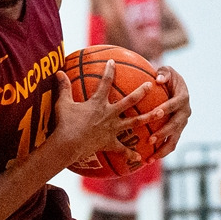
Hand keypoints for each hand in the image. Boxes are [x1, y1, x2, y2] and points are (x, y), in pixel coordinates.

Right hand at [46, 62, 160, 170]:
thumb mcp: (63, 103)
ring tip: (161, 113)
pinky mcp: (110, 143)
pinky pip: (122, 149)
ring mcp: (112, 129)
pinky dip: (130, 153)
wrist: (68, 144)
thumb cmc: (65, 123)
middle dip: (141, 92)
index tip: (113, 61)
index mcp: (98, 103)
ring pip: (135, 122)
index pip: (105, 82)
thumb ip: (63, 87)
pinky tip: (139, 157)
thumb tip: (58, 72)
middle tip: (151, 85)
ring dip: (149, 117)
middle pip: (129, 101)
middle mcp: (109, 114)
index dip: (109, 71)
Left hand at [145, 66, 191, 155]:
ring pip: (174, 139)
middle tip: (150, 140)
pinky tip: (148, 160)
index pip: (176, 104)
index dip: (167, 108)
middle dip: (164, 133)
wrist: (175, 87)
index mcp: (183, 98)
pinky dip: (161, 152)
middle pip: (176, 125)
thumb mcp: (166, 71)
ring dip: (162, 149)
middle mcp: (185, 112)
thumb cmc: (166, 77)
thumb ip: (163, 73)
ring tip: (150, 158)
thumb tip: (158, 79)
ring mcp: (181, 124)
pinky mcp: (177, 132)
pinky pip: (170, 144)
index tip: (156, 113)